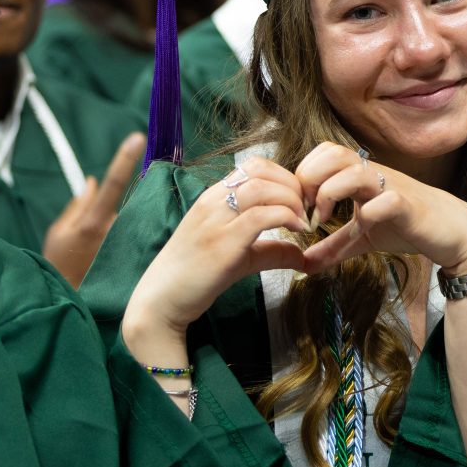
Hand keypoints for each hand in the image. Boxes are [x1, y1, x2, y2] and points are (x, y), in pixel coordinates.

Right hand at [42, 132, 144, 286]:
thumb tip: (94, 181)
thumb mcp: (59, 234)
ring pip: (140, 218)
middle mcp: (115, 231)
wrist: (74, 305)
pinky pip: (146, 235)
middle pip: (133, 199)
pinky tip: (148, 246)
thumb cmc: (61, 267)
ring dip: (141, 217)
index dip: (124, 159)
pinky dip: (146, 233)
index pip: (111, 183)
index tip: (138, 137)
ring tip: (131, 235)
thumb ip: (78, 205)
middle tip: (140, 202)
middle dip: (138, 196)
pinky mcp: (141, 258)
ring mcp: (131, 245)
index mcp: (93, 222)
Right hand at [120, 156, 308, 354]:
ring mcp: (215, 220)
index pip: (252, 165)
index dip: (283, 176)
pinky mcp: (222, 242)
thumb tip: (302, 256)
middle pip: (259, 169)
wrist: (161, 301)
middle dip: (292, 183)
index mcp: (212, 198)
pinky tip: (297, 232)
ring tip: (301, 220)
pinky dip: (286, 217)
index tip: (298, 200)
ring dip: (291, 199)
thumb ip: (270, 250)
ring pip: (261, 187)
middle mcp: (212, 202)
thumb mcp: (238, 257)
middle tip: (305, 209)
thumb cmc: (194, 277)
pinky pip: (261, 215)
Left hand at [293, 141, 466, 274]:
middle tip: (308, 208)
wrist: (452, 231)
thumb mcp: (363, 236)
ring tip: (325, 219)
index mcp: (361, 175)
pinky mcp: (409, 207)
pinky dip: (367, 216)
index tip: (302, 204)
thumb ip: (333, 246)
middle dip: (310, 178)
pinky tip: (362, 231)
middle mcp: (375, 175)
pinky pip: (385, 202)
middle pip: (334, 153)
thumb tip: (304, 263)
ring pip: (355, 172)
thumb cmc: (408, 226)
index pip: (325, 151)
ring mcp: (392, 188)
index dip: (305, 171)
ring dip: (330, 192)